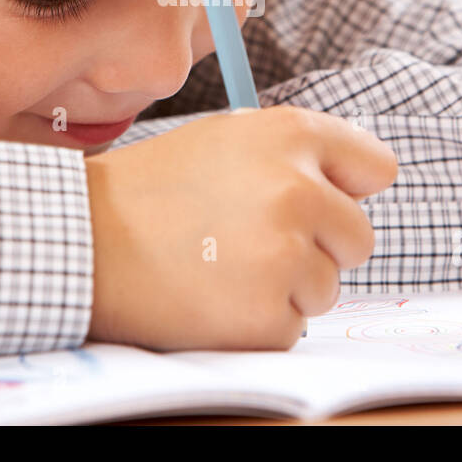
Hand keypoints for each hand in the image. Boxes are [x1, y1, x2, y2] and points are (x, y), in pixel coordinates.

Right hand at [85, 105, 396, 350]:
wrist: (84, 243)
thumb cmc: (151, 189)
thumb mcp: (225, 137)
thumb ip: (294, 153)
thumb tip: (356, 184)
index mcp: (290, 135)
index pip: (377, 167)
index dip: (347, 188)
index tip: (321, 200)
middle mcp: (298, 191)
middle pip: (359, 237)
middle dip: (318, 246)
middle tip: (252, 241)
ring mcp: (285, 257)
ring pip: (327, 287)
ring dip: (286, 286)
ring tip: (222, 267)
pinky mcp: (267, 317)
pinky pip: (293, 327)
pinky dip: (258, 323)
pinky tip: (213, 298)